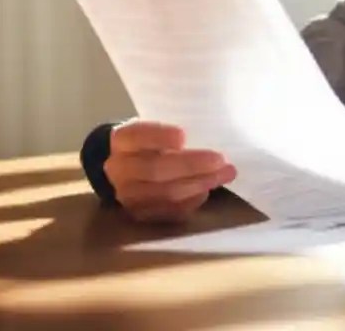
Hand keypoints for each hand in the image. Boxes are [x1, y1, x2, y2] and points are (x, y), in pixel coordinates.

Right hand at [104, 120, 237, 223]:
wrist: (124, 169)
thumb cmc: (149, 143)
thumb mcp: (154, 129)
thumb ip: (172, 132)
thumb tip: (209, 134)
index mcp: (121, 141)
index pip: (137, 137)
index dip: (159, 137)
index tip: (183, 135)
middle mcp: (119, 170)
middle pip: (155, 169)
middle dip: (191, 165)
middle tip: (220, 160)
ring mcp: (128, 196)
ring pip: (166, 193)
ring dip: (200, 183)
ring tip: (225, 174)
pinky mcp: (142, 215)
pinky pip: (170, 211)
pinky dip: (192, 200)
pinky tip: (207, 189)